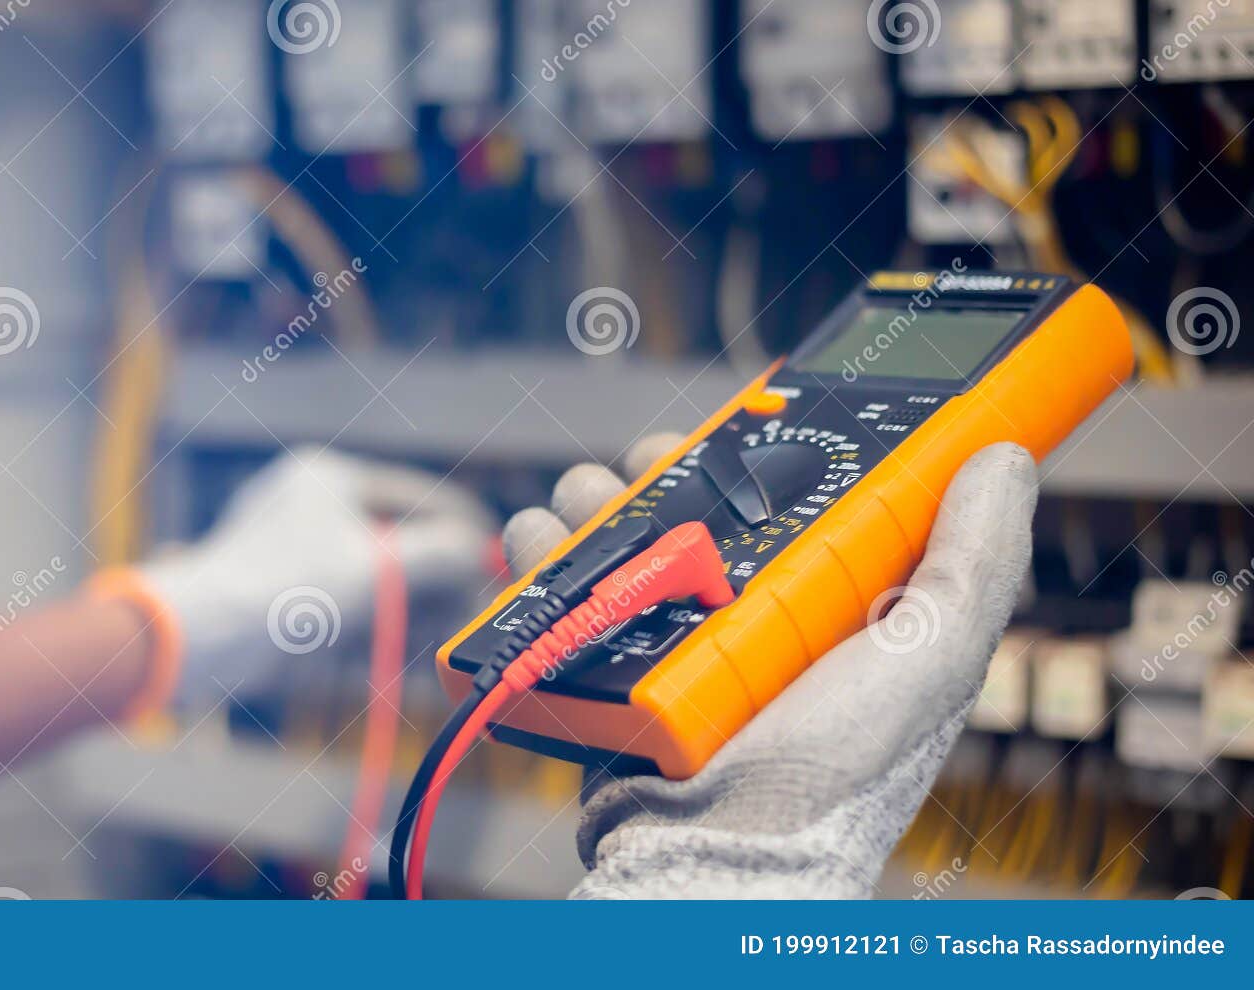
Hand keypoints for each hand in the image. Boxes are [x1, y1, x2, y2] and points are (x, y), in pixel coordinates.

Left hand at [139, 447, 494, 706]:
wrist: (200, 640)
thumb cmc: (287, 588)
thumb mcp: (377, 567)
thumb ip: (437, 555)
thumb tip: (478, 548)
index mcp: (327, 479)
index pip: (416, 496)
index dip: (461, 529)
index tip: (497, 562)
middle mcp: (308, 512)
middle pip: (395, 547)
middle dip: (437, 588)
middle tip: (475, 615)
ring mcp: (291, 561)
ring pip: (371, 590)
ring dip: (412, 622)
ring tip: (448, 650)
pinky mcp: (279, 608)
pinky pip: (342, 620)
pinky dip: (376, 644)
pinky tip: (410, 674)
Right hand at [503, 439, 1037, 898]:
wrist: (724, 852)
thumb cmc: (835, 771)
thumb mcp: (933, 657)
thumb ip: (975, 559)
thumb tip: (1004, 458)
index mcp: (824, 607)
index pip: (792, 496)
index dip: (767, 446)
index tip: (745, 419)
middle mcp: (743, 620)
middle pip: (690, 504)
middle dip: (661, 466)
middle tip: (649, 461)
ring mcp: (668, 646)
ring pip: (616, 536)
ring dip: (590, 501)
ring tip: (583, 503)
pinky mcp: (605, 671)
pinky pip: (563, 593)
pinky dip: (540, 557)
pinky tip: (541, 546)